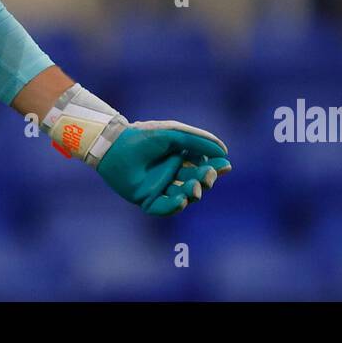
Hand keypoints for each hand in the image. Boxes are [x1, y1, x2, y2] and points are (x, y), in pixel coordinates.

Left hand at [95, 120, 230, 215]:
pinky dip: (174, 207)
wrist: (116, 145)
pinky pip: (164, 208)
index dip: (215, 167)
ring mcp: (160, 186)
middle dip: (206, 180)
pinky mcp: (147, 198)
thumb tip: (223, 151)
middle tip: (206, 177)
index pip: (203, 165)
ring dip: (193, 193)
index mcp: (180, 156)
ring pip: (184, 195)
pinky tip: (180, 200)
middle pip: (197, 181)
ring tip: (193, 188)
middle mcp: (172, 173)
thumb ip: (198, 141)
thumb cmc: (144, 136)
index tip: (225, 165)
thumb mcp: (175, 134)